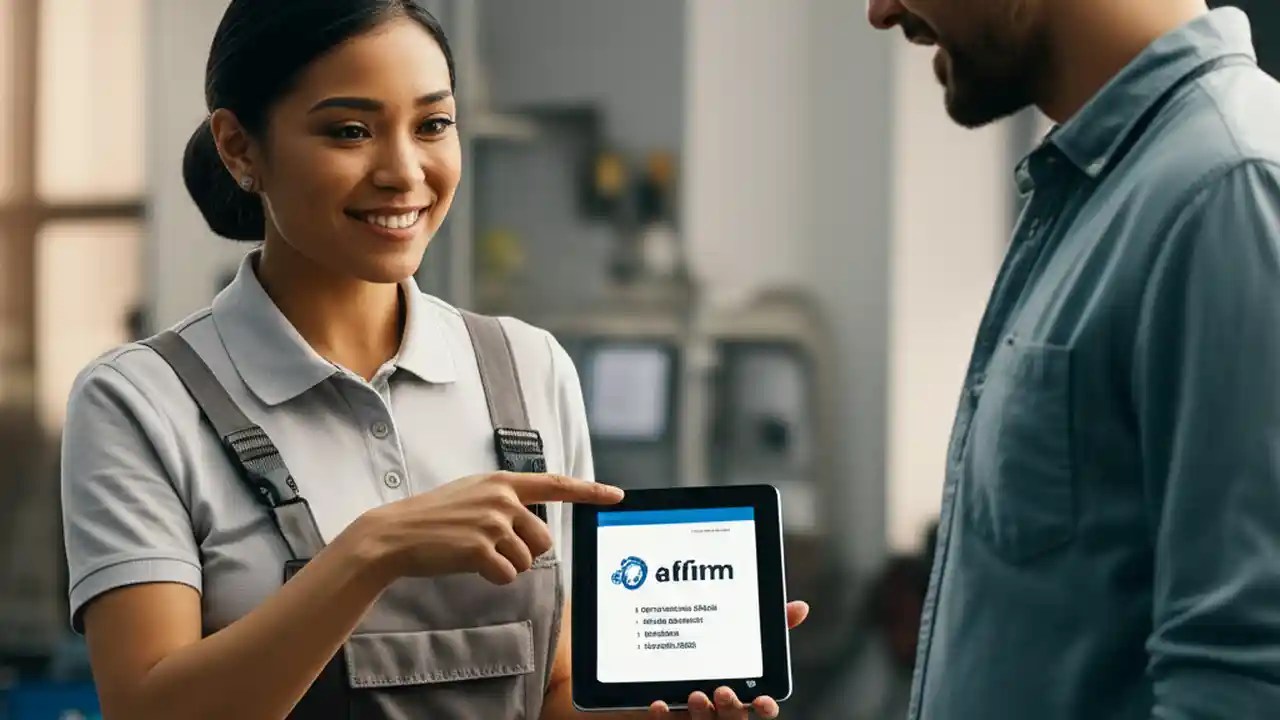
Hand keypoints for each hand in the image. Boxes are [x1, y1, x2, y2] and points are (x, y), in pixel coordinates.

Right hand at [351, 472, 622, 583]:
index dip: (590, 491)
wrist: (395, 534)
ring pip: (526, 561)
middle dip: (523, 551)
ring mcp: (492, 523)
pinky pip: (507, 576)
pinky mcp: (481, 548)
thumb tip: (532, 526)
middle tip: (490, 547)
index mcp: (503, 482)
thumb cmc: (434, 518)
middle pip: (544, 540)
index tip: (617, 495)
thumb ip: (505, 501)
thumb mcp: (473, 494)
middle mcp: (503, 499)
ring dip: (505, 565)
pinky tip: (468, 565)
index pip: (556, 484)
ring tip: (473, 552)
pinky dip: (491, 578)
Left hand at [647, 601, 809, 718]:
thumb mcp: (737, 642)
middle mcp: (720, 709)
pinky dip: (663, 717)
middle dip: (731, 706)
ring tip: (694, 693)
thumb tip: (800, 607)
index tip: (764, 700)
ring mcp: (694, 717)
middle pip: (732, 717)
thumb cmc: (707, 658)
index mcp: (740, 693)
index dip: (765, 707)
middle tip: (723, 690)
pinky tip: (659, 703)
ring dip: (700, 712)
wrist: (652, 673)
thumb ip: (767, 629)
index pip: (761, 707)